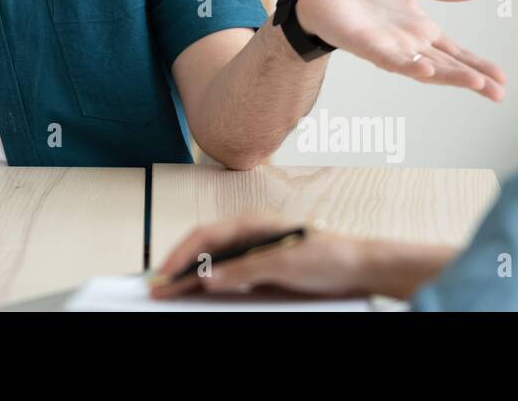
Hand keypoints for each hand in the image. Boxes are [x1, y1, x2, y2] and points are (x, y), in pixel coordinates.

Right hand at [149, 214, 368, 299]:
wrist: (360, 267)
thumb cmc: (328, 257)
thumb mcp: (284, 265)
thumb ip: (245, 269)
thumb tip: (209, 277)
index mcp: (252, 224)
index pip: (205, 236)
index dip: (181, 255)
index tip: (164, 276)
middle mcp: (249, 234)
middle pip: (204, 249)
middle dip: (178, 266)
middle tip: (157, 288)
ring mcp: (254, 250)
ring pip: (213, 262)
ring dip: (191, 276)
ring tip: (170, 292)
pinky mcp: (262, 267)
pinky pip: (227, 274)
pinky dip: (209, 283)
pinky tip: (200, 294)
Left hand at [294, 0, 505, 100]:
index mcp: (419, 33)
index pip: (455, 53)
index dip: (478, 65)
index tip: (503, 79)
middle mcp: (408, 45)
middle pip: (446, 65)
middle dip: (472, 78)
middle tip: (499, 93)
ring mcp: (388, 47)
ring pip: (423, 66)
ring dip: (448, 75)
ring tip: (474, 83)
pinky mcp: (366, 44)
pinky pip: (389, 58)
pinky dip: (408, 65)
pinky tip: (426, 69)